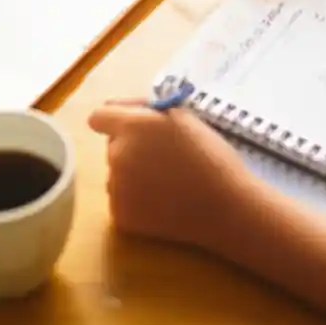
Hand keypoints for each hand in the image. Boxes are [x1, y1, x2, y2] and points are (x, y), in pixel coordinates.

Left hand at [89, 102, 256, 249]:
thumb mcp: (185, 118)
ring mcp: (116, 188)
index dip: (113, 121)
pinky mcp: (120, 215)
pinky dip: (137, 201)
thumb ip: (147, 110)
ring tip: (168, 183)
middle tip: (163, 159)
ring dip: (133, 175)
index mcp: (133, 126)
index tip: (130, 129)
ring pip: (116, 174)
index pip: (98, 117)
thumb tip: (117, 108)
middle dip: (131, 148)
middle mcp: (117, 155)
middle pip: (112, 146)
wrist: (227, 207)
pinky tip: (164, 203)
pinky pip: (121, 200)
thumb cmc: (212, 157)